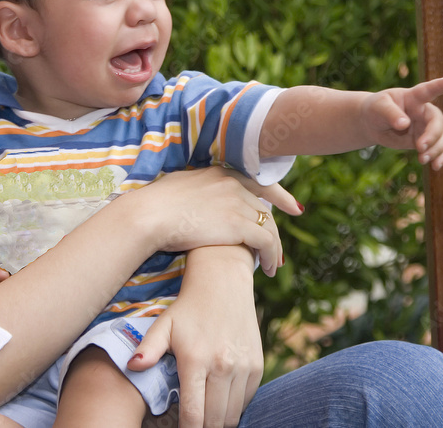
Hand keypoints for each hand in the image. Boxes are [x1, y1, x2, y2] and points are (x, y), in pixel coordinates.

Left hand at [130, 246, 260, 427]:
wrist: (223, 284)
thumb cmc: (187, 308)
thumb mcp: (163, 325)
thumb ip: (147, 349)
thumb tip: (132, 366)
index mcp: (196, 360)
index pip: (193, 414)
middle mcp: (223, 366)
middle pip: (215, 421)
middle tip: (191, 423)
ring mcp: (243, 367)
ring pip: (232, 415)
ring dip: (218, 420)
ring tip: (204, 416)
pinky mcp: (257, 366)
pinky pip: (246, 400)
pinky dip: (233, 406)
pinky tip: (219, 398)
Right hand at [132, 167, 296, 275]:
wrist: (149, 215)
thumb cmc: (154, 205)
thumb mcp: (178, 187)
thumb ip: (194, 191)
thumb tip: (191, 199)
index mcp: (218, 173)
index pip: (257, 182)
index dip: (278, 195)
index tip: (293, 207)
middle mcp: (232, 184)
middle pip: (264, 207)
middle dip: (275, 228)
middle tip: (277, 249)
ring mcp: (236, 203)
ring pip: (269, 225)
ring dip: (274, 247)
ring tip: (273, 265)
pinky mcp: (238, 224)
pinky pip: (266, 241)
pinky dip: (271, 256)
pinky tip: (268, 269)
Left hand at [360, 75, 442, 169]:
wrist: (373, 123)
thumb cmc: (376, 109)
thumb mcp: (378, 107)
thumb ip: (391, 113)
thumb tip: (404, 124)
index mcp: (413, 97)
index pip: (429, 90)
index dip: (442, 85)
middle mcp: (424, 111)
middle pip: (437, 122)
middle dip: (432, 136)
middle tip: (420, 147)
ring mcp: (426, 127)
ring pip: (441, 138)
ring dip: (435, 150)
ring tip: (422, 160)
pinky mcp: (425, 141)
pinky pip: (439, 150)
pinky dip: (440, 158)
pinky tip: (435, 166)